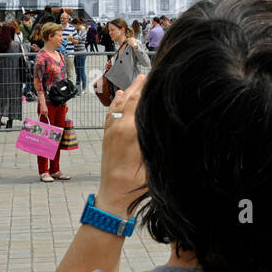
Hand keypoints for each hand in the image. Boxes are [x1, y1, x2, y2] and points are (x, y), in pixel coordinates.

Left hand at [98, 74, 146, 216]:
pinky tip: (118, 97)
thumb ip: (157, 138)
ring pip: (118, 105)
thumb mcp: (153, 160)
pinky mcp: (106, 137)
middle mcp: (119, 127)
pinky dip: (115, 103)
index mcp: (131, 130)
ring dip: (127, 92)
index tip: (154, 77)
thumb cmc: (136, 183)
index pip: (139, 101)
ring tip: (135, 81)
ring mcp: (110, 132)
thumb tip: (165, 122)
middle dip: (138, 86)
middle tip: (146, 74)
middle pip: (128, 99)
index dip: (147, 88)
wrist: (114, 196)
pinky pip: (110, 114)